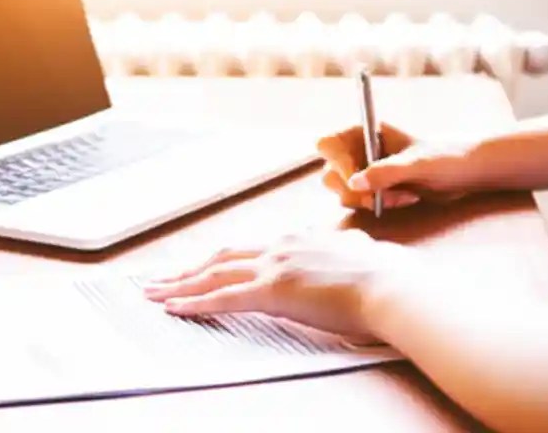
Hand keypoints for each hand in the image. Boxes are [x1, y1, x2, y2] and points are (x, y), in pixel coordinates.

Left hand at [143, 229, 413, 341]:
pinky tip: (175, 308)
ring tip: (155, 293)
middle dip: (190, 268)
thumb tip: (357, 245)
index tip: (205, 266)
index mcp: (300, 239)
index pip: (251, 248)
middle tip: (163, 278)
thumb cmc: (386, 276)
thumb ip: (350, 249)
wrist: (392, 286)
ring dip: (180, 284)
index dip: (223, 258)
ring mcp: (275, 267)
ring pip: (214, 273)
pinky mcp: (274, 291)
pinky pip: (223, 298)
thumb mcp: (363, 253)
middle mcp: (281, 246)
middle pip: (222, 255)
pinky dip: (195, 303)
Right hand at [315, 123, 491, 210]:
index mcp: (365, 131)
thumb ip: (386, 172)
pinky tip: (406, 198)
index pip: (328, 144)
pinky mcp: (377, 189)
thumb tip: (354, 183)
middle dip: (352, 189)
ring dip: (369, 199)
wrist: (468, 171)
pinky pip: (362, 203)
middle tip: (376, 197)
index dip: (335, 162)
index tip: (354, 179)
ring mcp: (367, 170)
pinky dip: (381, 205)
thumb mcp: (417, 164)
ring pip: (344, 192)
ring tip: (401, 195)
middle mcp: (360, 149)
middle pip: (330, 172)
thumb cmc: (446, 157)